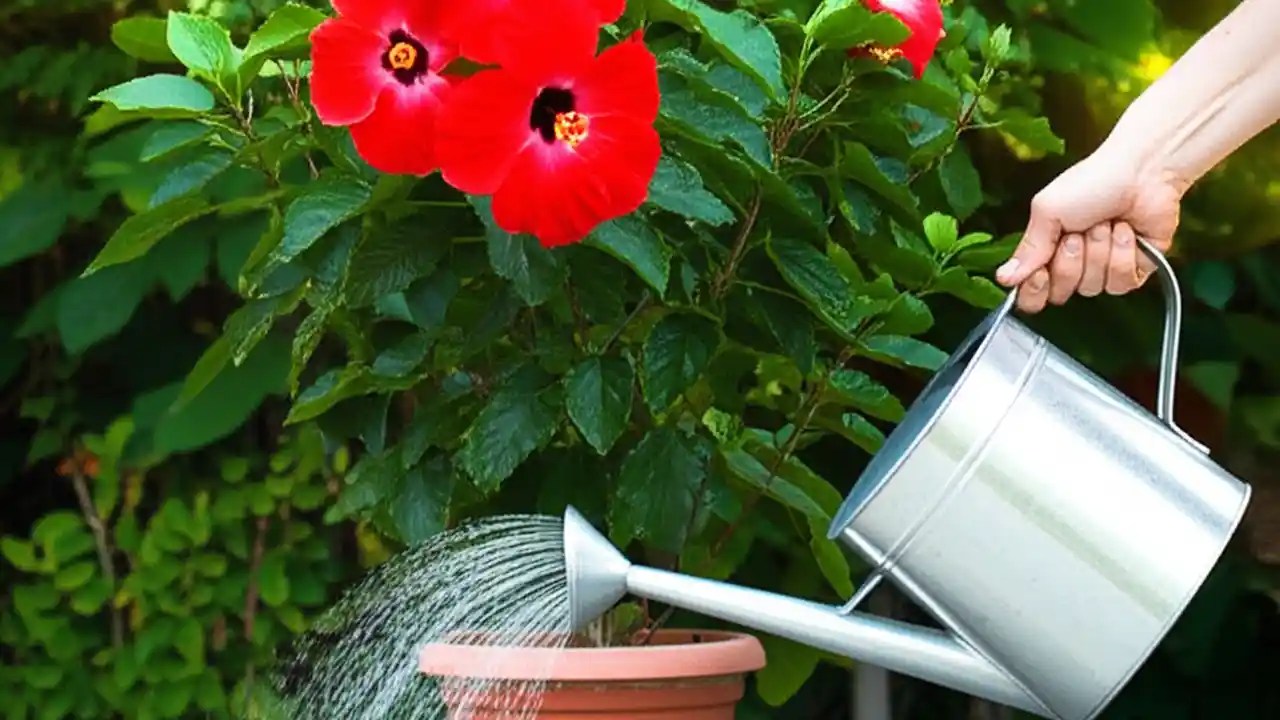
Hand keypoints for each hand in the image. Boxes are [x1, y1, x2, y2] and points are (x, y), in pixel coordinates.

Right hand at [995, 145, 1187, 312]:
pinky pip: (1120, 283)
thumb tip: (1004, 278)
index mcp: (1046, 251)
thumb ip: (1028, 249)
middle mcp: (1073, 265)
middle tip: (1078, 233)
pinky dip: (1122, 255)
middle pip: (1061, 292)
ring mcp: (1103, 269)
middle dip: (1070, 261)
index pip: (1030, 294)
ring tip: (1106, 224)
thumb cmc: (1093, 181)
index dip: (1033, 291)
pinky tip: (1126, 232)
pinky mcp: (1133, 270)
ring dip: (1099, 252)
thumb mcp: (1048, 211)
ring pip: (1092, 287)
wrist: (1141, 172)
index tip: (1040, 272)